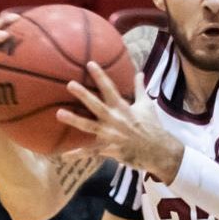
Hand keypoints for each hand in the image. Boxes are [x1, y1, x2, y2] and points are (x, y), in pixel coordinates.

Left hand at [59, 62, 183, 181]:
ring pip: (89, 126)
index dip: (100, 75)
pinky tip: (63, 156)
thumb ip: (140, 88)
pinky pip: (90, 152)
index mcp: (123, 107)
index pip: (110, 88)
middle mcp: (115, 119)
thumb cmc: (152, 126)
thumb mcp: (147, 105)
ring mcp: (111, 135)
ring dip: (74, 120)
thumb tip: (140, 73)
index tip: (89, 64)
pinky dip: (77, 154)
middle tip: (69, 84)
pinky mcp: (109, 149)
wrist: (159, 151)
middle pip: (96, 105)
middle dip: (83, 94)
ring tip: (59, 113)